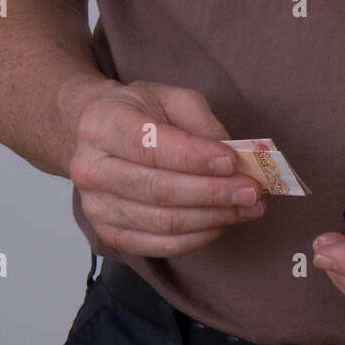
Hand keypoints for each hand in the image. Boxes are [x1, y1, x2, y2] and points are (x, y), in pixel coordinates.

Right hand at [66, 80, 265, 256]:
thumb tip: (233, 155)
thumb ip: (201, 122)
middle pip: (158, 189)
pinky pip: (159, 246)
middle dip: (212, 192)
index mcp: (104, 124)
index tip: (233, 161)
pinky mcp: (109, 234)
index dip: (195, 157)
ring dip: (212, 218)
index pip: (152, 146)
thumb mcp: (170, 98)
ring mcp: (96, 206)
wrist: (98, 136)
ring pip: (162, 222)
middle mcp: (91, 168)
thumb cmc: (140, 113)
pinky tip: (222, 223)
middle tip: (252, 190)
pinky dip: (197, 238)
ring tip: (247, 207)